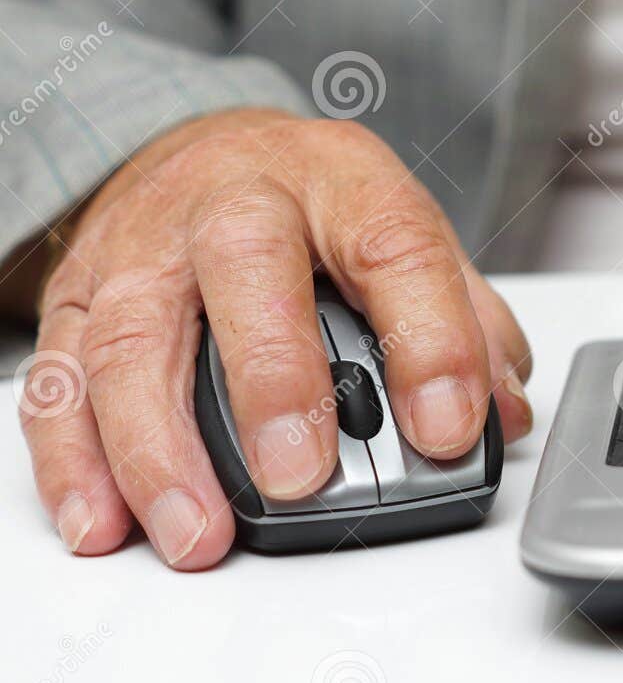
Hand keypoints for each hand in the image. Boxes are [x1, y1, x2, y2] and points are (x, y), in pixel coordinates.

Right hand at [19, 108, 532, 567]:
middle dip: (272, 381)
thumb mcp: (406, 235)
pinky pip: (61, 378)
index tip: (447, 429)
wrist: (204, 151)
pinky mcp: (77, 295)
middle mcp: (236, 199)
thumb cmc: (315, 205)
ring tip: (199, 531)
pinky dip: (73, 460)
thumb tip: (502, 411)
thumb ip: (466, 322)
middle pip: (245, 269)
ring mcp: (146, 245)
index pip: (397, 246)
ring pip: (131, 336)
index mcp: (342, 181)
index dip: (430, 339)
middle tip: (299, 477)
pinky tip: (106, 519)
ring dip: (157, 449)